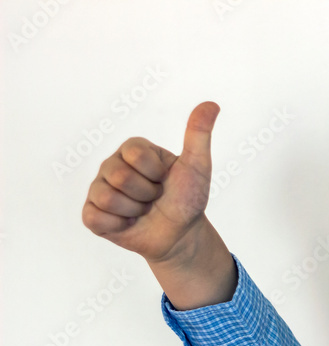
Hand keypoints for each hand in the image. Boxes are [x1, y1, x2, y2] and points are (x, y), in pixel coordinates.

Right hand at [81, 101, 219, 264]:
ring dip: (134, 210)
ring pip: (107, 198)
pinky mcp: (92, 214)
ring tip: (143, 210)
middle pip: (120, 176)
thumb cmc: (187, 198)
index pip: (134, 154)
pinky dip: (118, 225)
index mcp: (133, 149)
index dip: (155, 172)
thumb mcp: (197, 166)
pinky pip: (95, 218)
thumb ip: (199, 135)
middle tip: (155, 197)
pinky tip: (128, 223)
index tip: (164, 178)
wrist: (181, 233)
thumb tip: (212, 104)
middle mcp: (111, 165)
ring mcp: (99, 188)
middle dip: (147, 193)